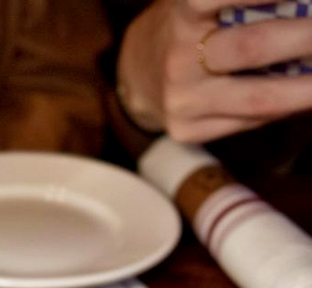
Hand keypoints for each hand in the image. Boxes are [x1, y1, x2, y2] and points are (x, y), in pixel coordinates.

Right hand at [116, 0, 311, 141]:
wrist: (138, 72)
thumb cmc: (191, 25)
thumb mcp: (204, 3)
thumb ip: (242, 5)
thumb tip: (303, 10)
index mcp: (184, 10)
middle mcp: (179, 56)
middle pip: (253, 47)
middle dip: (305, 38)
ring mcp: (182, 99)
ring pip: (256, 99)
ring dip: (305, 89)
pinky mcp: (186, 130)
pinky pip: (246, 123)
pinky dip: (284, 109)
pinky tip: (306, 98)